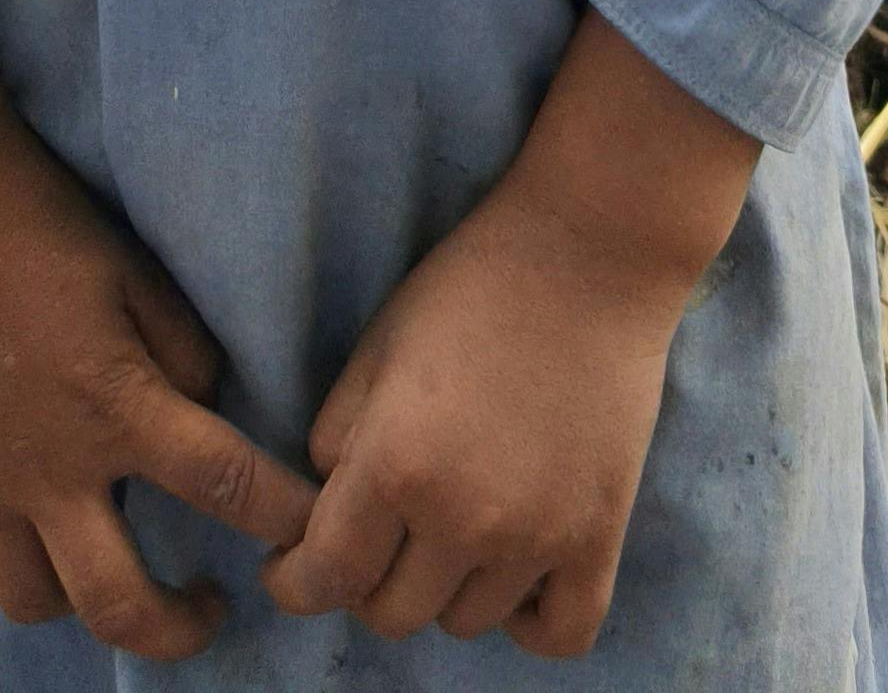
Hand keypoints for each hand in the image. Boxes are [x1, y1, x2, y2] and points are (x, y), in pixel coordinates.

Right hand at [0, 23, 315, 660]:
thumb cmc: (41, 219)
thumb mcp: (136, 270)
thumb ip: (185, 349)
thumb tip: (211, 408)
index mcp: (117, 405)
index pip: (226, 485)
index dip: (282, 516)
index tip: (307, 536)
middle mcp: (48, 466)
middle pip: (119, 604)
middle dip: (176, 630)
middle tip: (203, 607)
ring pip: (28, 598)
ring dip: (73, 599)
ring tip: (95, 565)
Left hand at [263, 17, 756, 656]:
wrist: (588, 252)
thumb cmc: (471, 284)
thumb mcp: (375, 346)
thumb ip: (336, 439)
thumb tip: (326, 510)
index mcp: (395, 465)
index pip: (324, 578)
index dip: (293, 584)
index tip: (288, 571)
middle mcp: (462, 520)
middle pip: (390, 614)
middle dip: (363, 581)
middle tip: (371, 536)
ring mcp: (536, 539)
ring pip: (464, 624)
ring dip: (442, 589)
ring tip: (445, 530)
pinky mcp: (599, 538)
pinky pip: (558, 636)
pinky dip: (527, 621)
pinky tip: (511, 573)